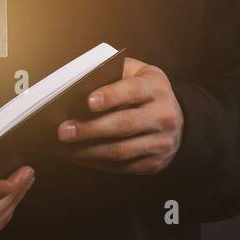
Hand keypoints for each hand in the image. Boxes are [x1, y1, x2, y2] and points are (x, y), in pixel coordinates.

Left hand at [53, 57, 183, 174]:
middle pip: (124, 124)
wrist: (175, 118)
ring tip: (64, 147)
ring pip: (121, 150)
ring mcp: (161, 142)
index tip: (88, 102)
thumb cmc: (145, 90)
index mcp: (156, 87)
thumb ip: (114, 73)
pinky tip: (78, 156)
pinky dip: (96, 163)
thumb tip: (79, 85)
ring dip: (88, 151)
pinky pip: (121, 166)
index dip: (110, 96)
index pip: (133, 91)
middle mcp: (164, 115)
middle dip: (90, 129)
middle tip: (64, 131)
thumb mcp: (137, 72)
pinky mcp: (154, 163)